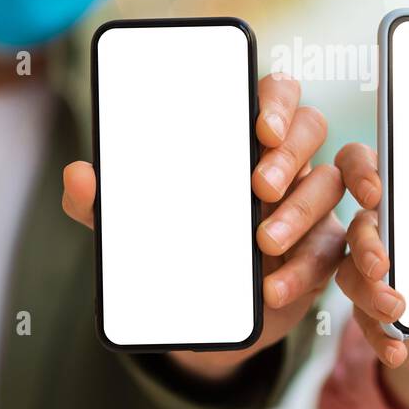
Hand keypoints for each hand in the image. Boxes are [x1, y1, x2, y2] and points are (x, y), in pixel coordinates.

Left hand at [62, 73, 344, 380]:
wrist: (201, 315)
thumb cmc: (174, 247)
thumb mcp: (133, 227)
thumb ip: (102, 202)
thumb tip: (78, 174)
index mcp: (242, 137)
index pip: (274, 93)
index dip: (277, 100)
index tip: (260, 126)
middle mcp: (284, 161)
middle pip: (311, 127)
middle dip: (291, 152)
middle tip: (259, 184)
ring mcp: (309, 203)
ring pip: (328, 185)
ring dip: (300, 210)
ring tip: (263, 240)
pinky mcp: (321, 250)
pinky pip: (329, 250)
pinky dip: (303, 270)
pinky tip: (272, 287)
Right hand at [333, 142, 408, 408]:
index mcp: (406, 203)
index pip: (365, 168)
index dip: (359, 170)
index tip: (375, 189)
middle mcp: (380, 233)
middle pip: (356, 225)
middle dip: (363, 243)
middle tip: (380, 264)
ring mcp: (368, 275)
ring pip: (349, 274)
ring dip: (369, 293)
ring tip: (397, 310)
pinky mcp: (368, 315)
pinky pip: (362, 323)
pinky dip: (380, 338)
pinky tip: (398, 351)